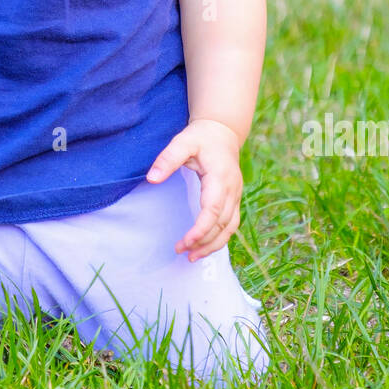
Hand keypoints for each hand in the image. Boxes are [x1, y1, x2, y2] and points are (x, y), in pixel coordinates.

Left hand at [145, 118, 242, 260]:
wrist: (223, 131)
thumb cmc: (201, 137)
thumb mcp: (183, 142)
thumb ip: (168, 159)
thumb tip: (152, 179)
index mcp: (220, 178)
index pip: (213, 210)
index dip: (201, 229)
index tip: (185, 242)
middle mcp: (232, 190)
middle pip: (222, 224)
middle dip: (204, 242)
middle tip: (182, 253)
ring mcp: (236, 195)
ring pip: (230, 228)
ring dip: (214, 245)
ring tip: (193, 257)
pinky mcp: (234, 199)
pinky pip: (230, 224)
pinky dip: (219, 238)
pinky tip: (205, 246)